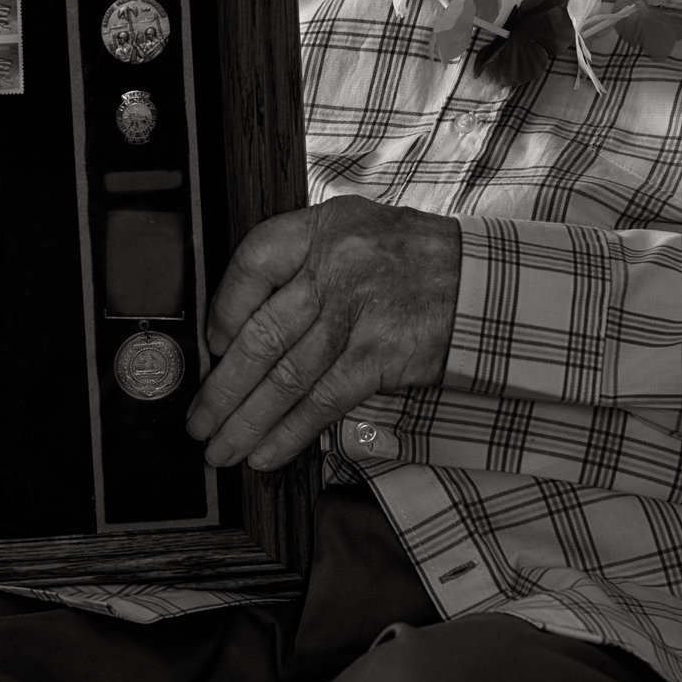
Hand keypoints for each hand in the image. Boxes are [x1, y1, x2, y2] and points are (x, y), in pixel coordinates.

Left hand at [186, 194, 459, 472]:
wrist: (484, 283)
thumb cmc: (410, 258)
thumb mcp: (353, 229)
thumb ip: (301, 260)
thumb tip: (241, 320)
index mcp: (322, 229)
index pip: (253, 262)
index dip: (223, 307)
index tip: (211, 345)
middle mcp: (335, 269)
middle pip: (262, 334)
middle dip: (222, 386)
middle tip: (198, 419)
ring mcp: (357, 316)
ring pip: (286, 377)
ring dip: (247, 420)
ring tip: (220, 448)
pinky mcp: (380, 357)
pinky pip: (323, 401)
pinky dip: (290, 432)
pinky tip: (265, 452)